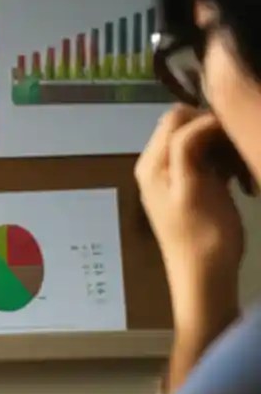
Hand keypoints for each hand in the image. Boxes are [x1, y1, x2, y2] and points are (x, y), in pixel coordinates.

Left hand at [135, 106, 242, 332]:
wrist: (205, 276)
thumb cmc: (202, 234)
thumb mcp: (193, 186)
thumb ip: (188, 149)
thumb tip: (200, 119)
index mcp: (152, 163)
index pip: (177, 118)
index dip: (207, 119)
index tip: (235, 134)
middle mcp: (157, 165)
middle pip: (188, 126)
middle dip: (218, 134)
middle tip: (240, 154)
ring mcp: (174, 176)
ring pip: (202, 142)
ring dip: (226, 150)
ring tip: (241, 173)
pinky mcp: (193, 186)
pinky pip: (210, 160)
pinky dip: (227, 164)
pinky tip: (240, 183)